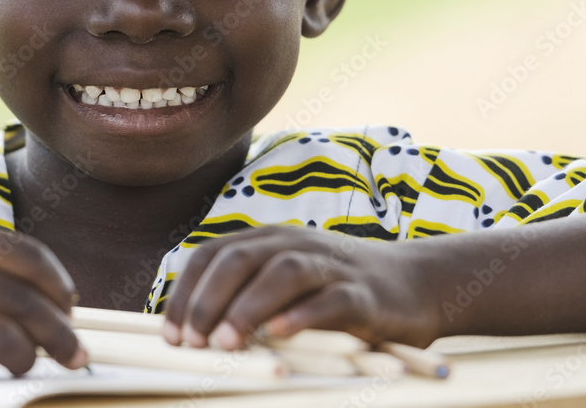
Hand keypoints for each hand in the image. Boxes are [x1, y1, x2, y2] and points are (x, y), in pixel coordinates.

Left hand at [160, 226, 438, 349]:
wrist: (414, 284)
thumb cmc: (333, 294)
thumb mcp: (283, 290)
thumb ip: (244, 301)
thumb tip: (191, 335)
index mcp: (266, 242)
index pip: (212, 255)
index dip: (186, 292)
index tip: (171, 335)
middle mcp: (293, 244)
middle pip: (239, 259)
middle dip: (209, 300)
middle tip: (193, 343)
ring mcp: (330, 264)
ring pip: (282, 273)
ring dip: (248, 307)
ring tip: (226, 343)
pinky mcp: (363, 292)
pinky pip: (330, 299)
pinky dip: (302, 315)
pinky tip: (279, 335)